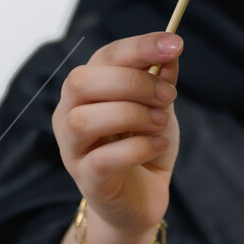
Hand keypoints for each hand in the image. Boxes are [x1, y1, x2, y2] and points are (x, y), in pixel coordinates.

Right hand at [52, 31, 181, 237]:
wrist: (141, 198)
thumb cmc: (144, 145)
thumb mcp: (158, 107)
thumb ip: (161, 80)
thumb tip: (171, 51)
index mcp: (87, 88)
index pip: (104, 56)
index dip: (139, 47)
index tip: (174, 44)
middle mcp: (69, 113)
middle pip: (82, 82)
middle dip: (133, 83)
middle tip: (168, 96)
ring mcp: (72, 148)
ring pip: (84, 120)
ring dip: (132, 115)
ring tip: (160, 123)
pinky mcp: (86, 180)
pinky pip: (103, 159)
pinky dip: (138, 148)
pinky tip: (157, 145)